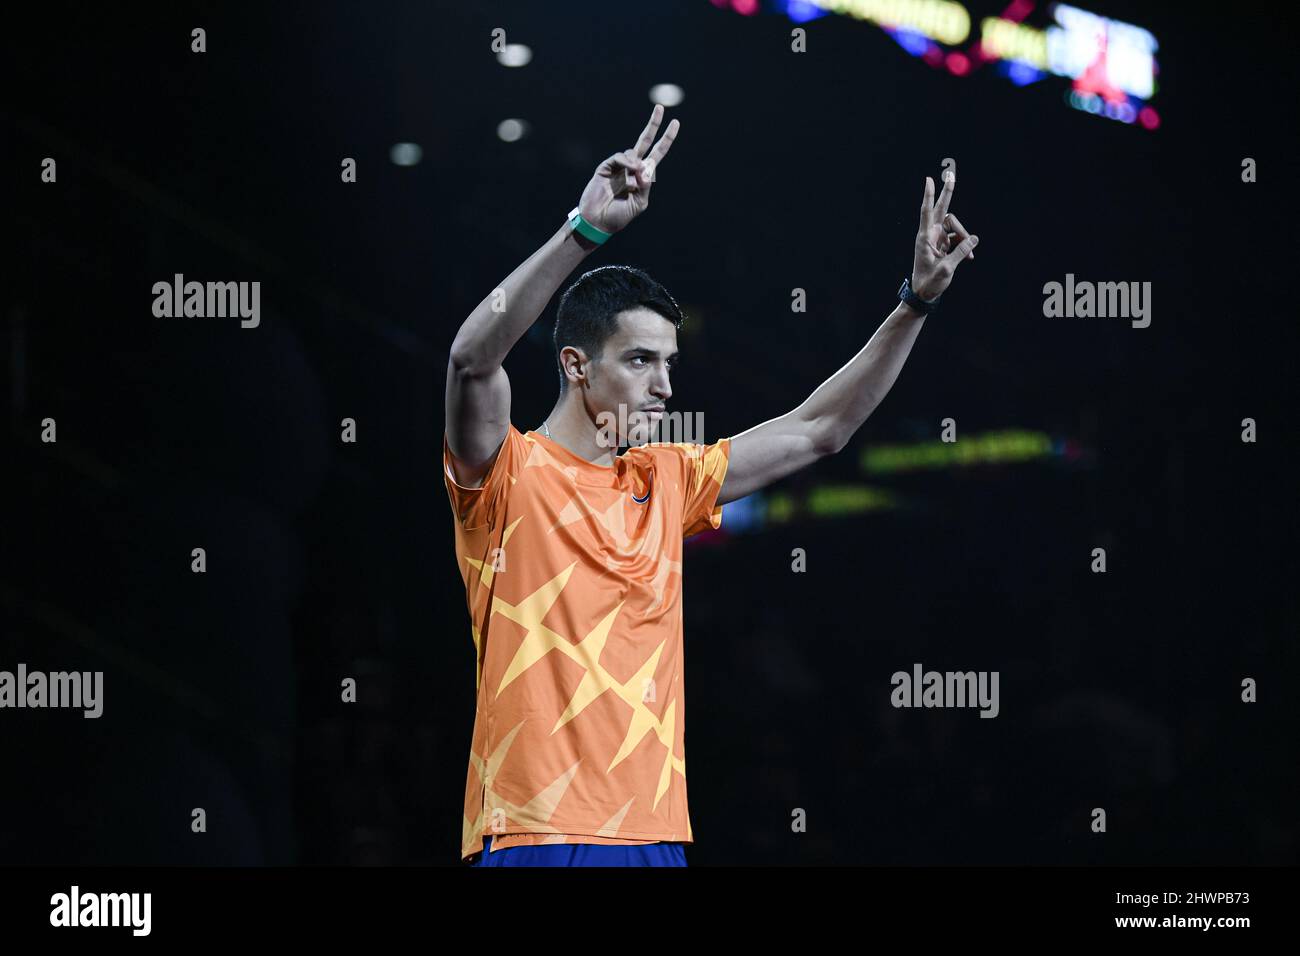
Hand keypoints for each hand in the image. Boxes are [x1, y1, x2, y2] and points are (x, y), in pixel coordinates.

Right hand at [577, 104, 679, 234]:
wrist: (597, 221)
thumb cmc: (619, 216)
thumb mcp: (639, 203)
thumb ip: (645, 185)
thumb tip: (645, 166)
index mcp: (643, 176)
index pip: (657, 154)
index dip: (666, 139)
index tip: (675, 123)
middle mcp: (632, 168)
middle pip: (645, 142)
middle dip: (654, 125)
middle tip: (661, 107)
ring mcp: (619, 166)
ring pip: (633, 153)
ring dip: (635, 168)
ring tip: (628, 187)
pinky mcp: (606, 166)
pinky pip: (620, 157)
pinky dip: (626, 163)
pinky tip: (628, 173)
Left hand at [911, 171, 978, 300]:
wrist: (924, 295)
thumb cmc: (930, 283)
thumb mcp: (946, 269)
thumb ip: (960, 252)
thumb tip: (974, 238)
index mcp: (925, 238)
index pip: (927, 212)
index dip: (929, 196)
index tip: (929, 180)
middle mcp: (930, 235)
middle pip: (941, 209)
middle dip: (947, 193)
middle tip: (951, 174)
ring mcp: (937, 239)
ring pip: (955, 227)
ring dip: (964, 236)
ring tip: (969, 254)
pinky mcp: (943, 245)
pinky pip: (958, 238)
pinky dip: (965, 246)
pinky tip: (969, 258)